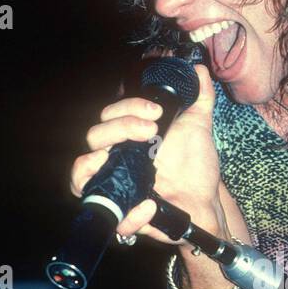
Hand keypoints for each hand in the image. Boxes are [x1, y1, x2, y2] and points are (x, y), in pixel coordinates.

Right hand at [69, 62, 222, 244]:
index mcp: (129, 136)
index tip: (157, 111)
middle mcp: (116, 158)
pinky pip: (113, 217)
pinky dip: (130, 213)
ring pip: (81, 174)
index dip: (129, 107)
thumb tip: (200, 70)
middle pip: (93, 137)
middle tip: (151, 130)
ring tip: (119, 159)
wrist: (207, 202)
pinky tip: (149, 204)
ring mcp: (116, 185)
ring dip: (91, 164)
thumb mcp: (199, 127)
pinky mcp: (125, 216)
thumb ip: (199, 97)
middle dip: (118, 127)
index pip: (111, 114)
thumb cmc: (196, 165)